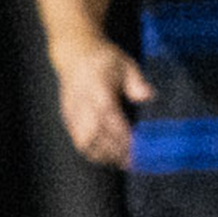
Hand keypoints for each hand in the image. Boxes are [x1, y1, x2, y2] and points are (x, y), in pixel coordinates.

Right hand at [51, 36, 154, 168]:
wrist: (76, 55)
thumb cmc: (104, 60)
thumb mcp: (125, 64)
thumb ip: (136, 81)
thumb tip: (148, 96)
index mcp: (97, 88)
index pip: (108, 115)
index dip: (121, 134)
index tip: (137, 146)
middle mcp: (82, 103)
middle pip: (94, 134)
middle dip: (114, 150)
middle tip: (134, 160)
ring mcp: (73, 113)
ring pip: (84, 142)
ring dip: (104, 155)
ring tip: (124, 161)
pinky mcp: (69, 120)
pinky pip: (79, 142)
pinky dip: (95, 153)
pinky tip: (110, 157)